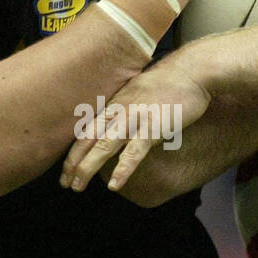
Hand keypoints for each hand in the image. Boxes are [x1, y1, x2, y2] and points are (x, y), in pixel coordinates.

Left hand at [60, 52, 211, 191]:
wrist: (193, 71)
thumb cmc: (170, 82)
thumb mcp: (139, 91)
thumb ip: (125, 106)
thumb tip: (118, 121)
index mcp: (115, 103)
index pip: (86, 130)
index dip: (73, 151)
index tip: (65, 169)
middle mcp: (119, 111)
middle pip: (88, 139)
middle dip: (73, 163)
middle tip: (64, 183)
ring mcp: (134, 119)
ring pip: (103, 146)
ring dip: (87, 167)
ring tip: (77, 186)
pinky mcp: (153, 127)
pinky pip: (134, 152)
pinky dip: (123, 169)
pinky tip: (115, 185)